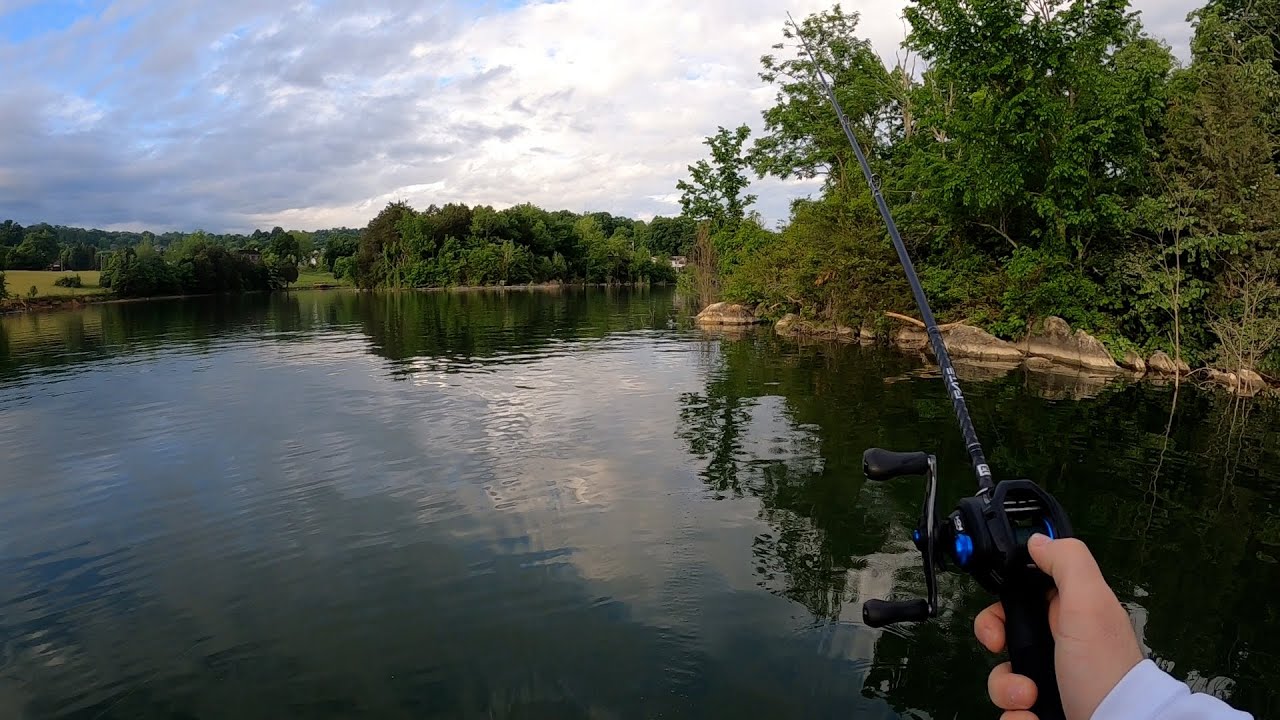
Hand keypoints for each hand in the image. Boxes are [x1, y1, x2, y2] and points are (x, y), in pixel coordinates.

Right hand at [974, 534, 1143, 719]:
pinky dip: (1016, 713)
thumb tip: (1038, 541)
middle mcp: (1059, 646)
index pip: (1022, 595)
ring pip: (1002, 674)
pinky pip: (1010, 708)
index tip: (1001, 617)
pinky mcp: (1043, 708)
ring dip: (1006, 687)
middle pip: (1004, 634)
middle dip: (996, 645)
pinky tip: (1034, 714)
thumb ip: (1067, 563)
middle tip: (1002, 651)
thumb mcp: (1089, 604)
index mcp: (1070, 614)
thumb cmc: (1106, 672)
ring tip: (1030, 697)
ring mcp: (1050, 679)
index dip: (1003, 602)